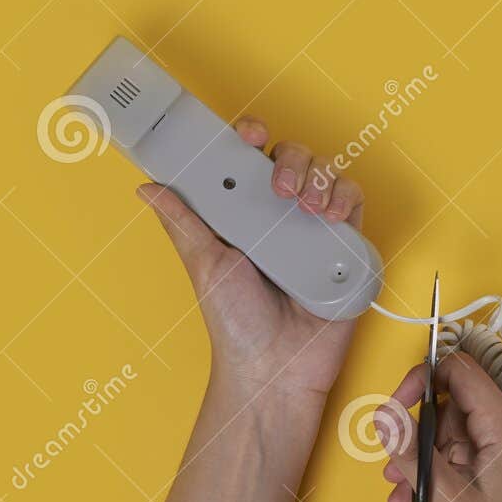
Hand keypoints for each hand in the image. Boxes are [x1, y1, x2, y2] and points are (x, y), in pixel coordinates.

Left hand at [137, 117, 364, 397]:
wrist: (274, 367)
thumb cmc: (236, 322)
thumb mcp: (203, 264)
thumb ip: (182, 221)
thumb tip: (147, 187)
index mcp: (242, 213)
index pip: (248, 159)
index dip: (250, 138)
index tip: (250, 135)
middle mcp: (278, 215)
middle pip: (292, 158)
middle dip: (291, 160)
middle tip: (280, 187)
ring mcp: (312, 229)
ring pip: (325, 175)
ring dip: (320, 178)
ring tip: (308, 207)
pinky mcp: (343, 247)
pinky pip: (353, 206)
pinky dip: (346, 199)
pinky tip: (331, 217)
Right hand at [378, 354, 501, 501]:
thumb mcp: (440, 493)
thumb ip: (408, 447)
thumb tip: (383, 414)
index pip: (462, 372)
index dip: (422, 380)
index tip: (395, 405)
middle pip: (458, 403)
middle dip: (420, 430)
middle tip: (395, 462)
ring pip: (459, 430)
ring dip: (426, 454)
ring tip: (402, 487)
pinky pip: (472, 449)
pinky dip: (444, 466)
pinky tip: (417, 495)